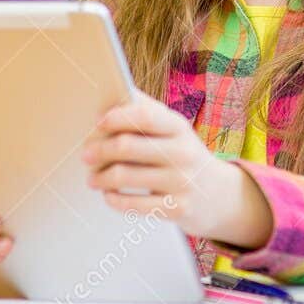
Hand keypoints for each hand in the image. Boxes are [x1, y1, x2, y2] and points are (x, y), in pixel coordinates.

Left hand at [82, 90, 271, 249]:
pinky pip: (134, 205)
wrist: (218, 194)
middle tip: (85, 155)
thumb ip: (145, 111)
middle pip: (128, 146)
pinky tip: (109, 195)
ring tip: (92, 178)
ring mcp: (182, 182)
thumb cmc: (182, 154)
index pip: (144, 116)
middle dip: (99, 150)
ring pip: (125, 176)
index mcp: (179, 126)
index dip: (117, 117)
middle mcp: (183, 152)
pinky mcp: (178, 209)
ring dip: (101, 177)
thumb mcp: (173, 129)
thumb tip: (109, 94)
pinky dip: (114, 199)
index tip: (97, 122)